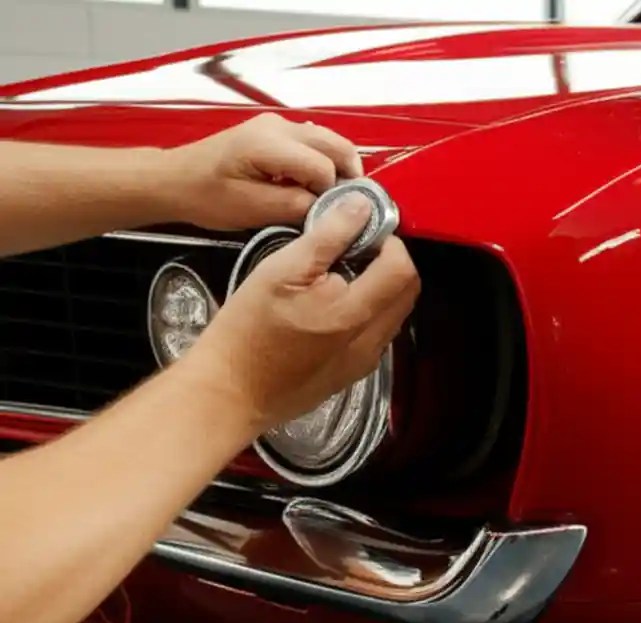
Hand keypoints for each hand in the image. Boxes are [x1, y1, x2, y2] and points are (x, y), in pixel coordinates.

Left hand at [157, 113, 362, 230]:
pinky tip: (312, 183)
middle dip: (348, 174)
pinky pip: (313, 141)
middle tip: (346, 204)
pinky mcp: (274, 130)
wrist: (174, 179)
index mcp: (269, 144)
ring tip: (330, 196)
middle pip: (336, 145)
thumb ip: (294, 205)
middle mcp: (278, 126)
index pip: (323, 167)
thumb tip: (328, 209)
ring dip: (338, 167)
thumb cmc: (205, 196)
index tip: (328, 215)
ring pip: (329, 140)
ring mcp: (277, 124)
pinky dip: (323, 160)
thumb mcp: (251, 210)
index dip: (332, 194)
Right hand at [179, 192, 418, 432]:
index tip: (362, 234)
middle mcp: (370, 340)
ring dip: (382, 289)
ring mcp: (364, 362)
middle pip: (407, 291)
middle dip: (390, 264)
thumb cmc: (246, 330)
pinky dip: (370, 313)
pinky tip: (334, 307)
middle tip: (355, 251)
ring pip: (395, 314)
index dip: (389, 243)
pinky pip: (379, 335)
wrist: (229, 394)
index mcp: (354, 312)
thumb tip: (363, 208)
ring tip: (342, 277)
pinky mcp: (352, 374)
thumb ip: (328, 237)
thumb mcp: (280, 270)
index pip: (402, 268)